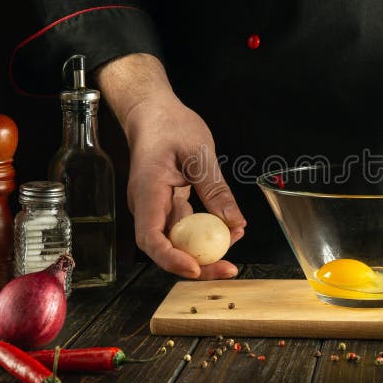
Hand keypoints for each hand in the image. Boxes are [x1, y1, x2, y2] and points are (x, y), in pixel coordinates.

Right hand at [124, 96, 246, 277]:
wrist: (153, 112)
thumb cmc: (170, 125)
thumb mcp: (200, 153)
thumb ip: (216, 189)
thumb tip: (234, 223)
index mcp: (147, 191)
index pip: (150, 238)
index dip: (172, 259)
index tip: (197, 268)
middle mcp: (147, 206)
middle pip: (166, 248)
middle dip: (197, 264)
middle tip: (229, 270)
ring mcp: (156, 208)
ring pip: (177, 241)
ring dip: (205, 249)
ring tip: (236, 239)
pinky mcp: (168, 207)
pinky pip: (186, 228)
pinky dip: (206, 232)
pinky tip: (228, 227)